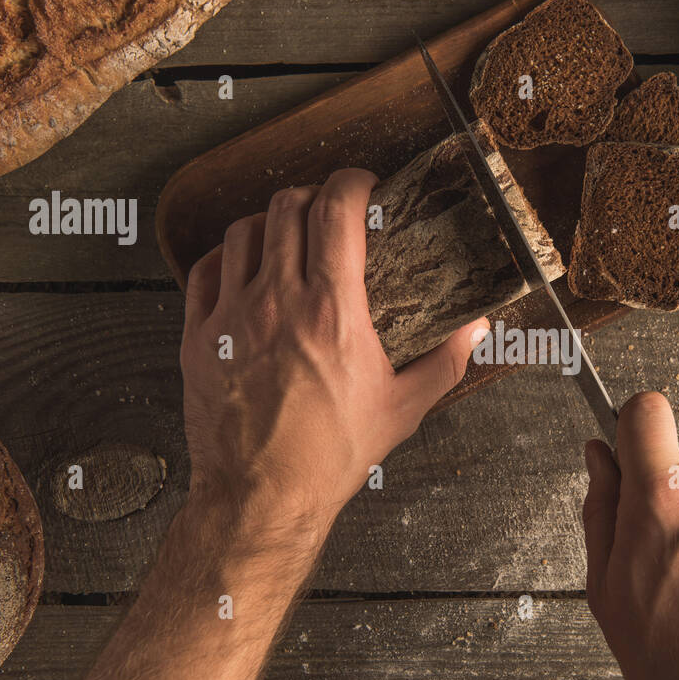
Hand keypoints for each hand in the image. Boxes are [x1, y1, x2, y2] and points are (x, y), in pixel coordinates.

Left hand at [179, 170, 487, 566]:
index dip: (352, 182)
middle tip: (330, 212)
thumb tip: (478, 330)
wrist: (262, 497)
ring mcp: (232, 317)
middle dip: (314, 196)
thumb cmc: (331, 457)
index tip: (364, 185)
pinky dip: (228, 258)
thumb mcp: (403, 409)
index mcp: (333, 311)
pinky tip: (245, 270)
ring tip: (289, 238)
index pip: (337, 210)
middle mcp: (278, 302)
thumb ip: (445, 361)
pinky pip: (205, 270)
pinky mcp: (199, 337)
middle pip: (288, 206)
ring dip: (271, 223)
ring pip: (243, 230)